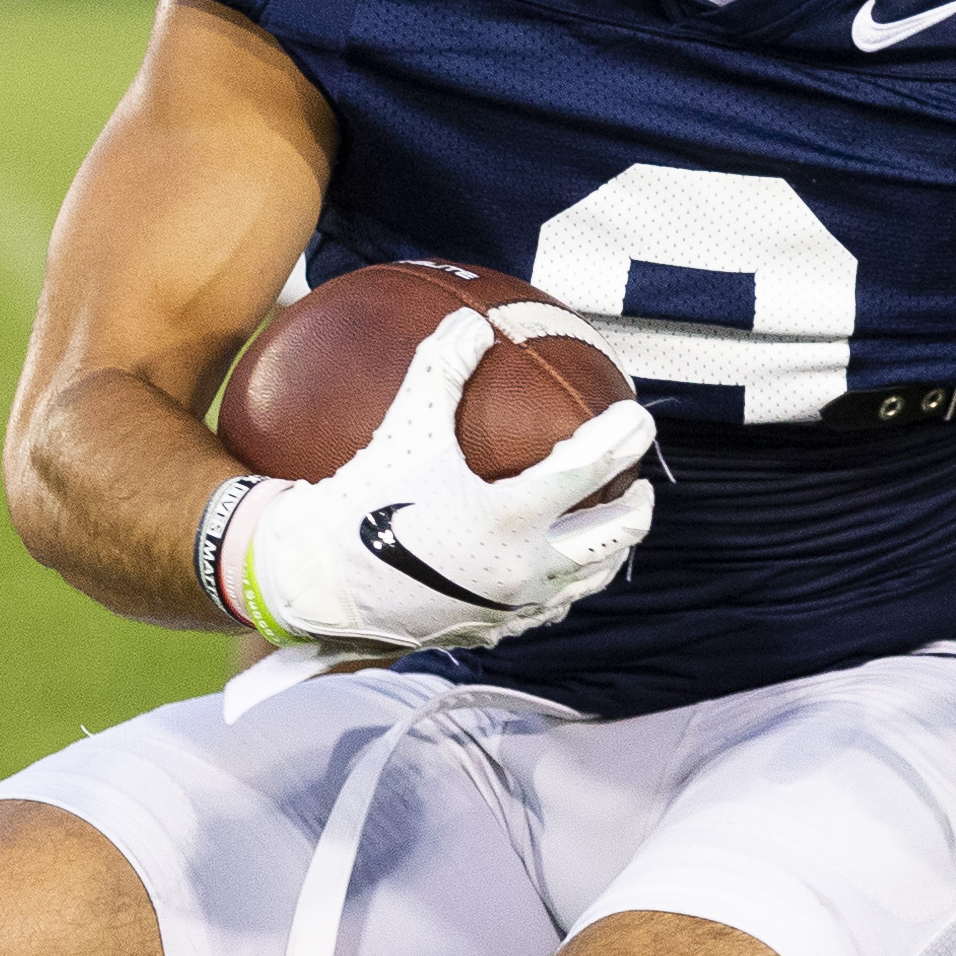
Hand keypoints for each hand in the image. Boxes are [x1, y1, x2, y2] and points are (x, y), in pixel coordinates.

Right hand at [242, 307, 655, 652]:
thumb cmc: (361, 502)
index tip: (640, 418)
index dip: (622, 438)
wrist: (315, 584)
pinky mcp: (487, 632)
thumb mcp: (403, 427)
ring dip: (608, 552)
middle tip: (640, 483)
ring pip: (584, 582)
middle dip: (636, 509)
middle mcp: (521, 571)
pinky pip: (544, 609)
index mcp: (510, 520)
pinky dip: (563, 584)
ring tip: (609, 528)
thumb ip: (441, 370)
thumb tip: (472, 323)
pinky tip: (551, 571)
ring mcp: (508, 609)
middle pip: (609, 540)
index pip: (589, 471)